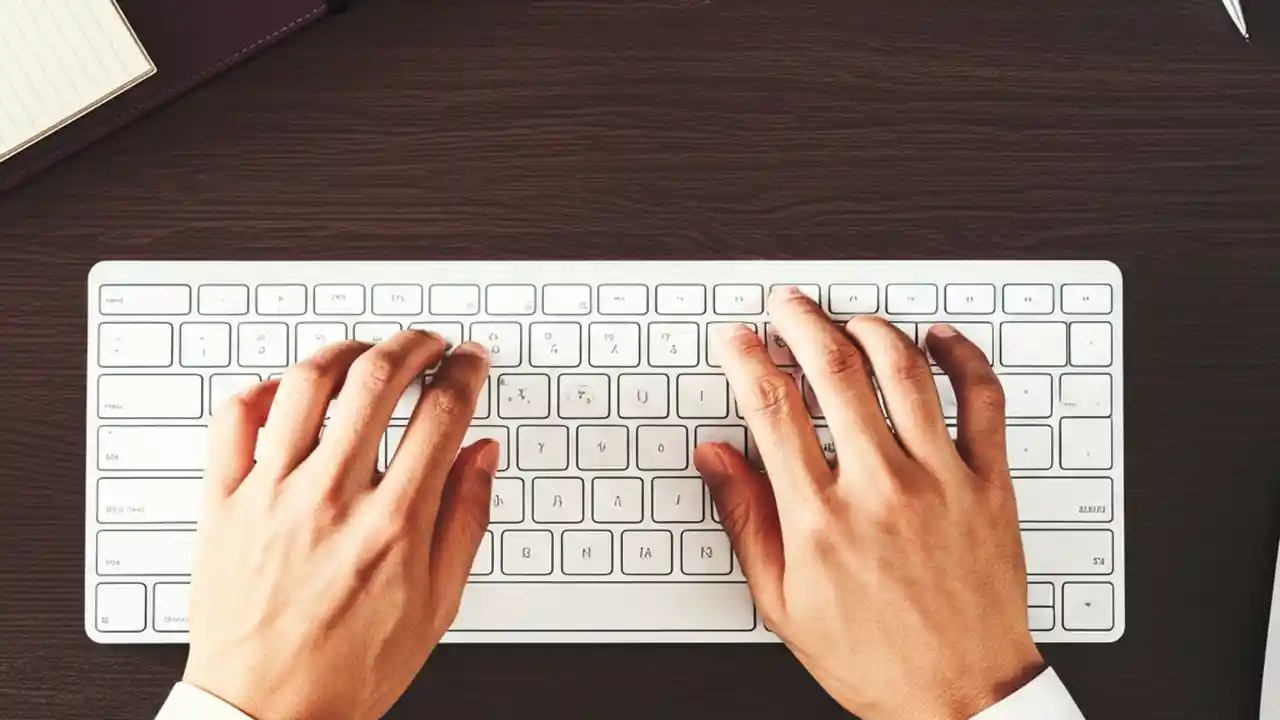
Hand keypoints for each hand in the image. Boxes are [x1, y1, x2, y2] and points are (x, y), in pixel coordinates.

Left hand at [184, 330, 496, 719]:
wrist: (268, 712)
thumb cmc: (350, 668)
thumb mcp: (437, 604)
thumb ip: (465, 518)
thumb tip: (481, 453)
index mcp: (394, 524)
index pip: (442, 413)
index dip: (466, 372)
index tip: (471, 363)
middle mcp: (332, 498)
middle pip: (380, 378)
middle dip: (416, 345)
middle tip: (430, 344)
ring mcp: (272, 495)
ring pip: (310, 382)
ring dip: (349, 349)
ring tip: (368, 351)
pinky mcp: (225, 503)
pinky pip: (235, 417)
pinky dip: (264, 388)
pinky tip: (291, 391)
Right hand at [694, 288, 1041, 719]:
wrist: (960, 696)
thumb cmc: (873, 658)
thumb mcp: (783, 602)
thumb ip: (747, 520)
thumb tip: (717, 459)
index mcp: (821, 518)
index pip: (771, 408)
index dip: (746, 359)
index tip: (736, 340)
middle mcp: (880, 487)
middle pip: (834, 371)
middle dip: (801, 321)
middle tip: (786, 305)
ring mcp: (941, 480)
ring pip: (904, 371)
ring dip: (868, 328)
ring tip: (847, 319)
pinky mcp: (990, 485)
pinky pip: (984, 401)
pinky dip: (962, 358)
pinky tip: (939, 339)